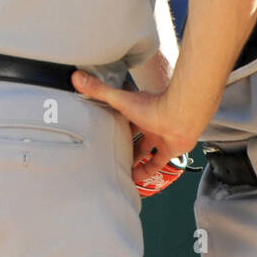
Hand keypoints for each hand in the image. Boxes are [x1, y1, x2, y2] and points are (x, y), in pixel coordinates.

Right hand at [71, 71, 200, 181]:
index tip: (100, 129)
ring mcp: (159, 136)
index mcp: (136, 109)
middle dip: (122, 143)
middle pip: (133, 135)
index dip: (112, 122)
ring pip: (144, 151)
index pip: (121, 115)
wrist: (181, 117)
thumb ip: (99, 91)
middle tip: (108, 154)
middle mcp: (148, 122)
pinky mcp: (168, 149)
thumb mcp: (120, 99)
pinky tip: (134, 180)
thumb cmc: (152, 106)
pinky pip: (156, 164)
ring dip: (133, 160)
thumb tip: (76, 76)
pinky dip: (146, 172)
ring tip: (118, 170)